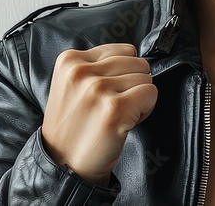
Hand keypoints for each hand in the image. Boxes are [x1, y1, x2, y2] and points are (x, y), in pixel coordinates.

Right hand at [41, 43, 157, 185]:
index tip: (109, 92)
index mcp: (69, 60)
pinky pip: (150, 93)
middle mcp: (81, 71)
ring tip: (116, 114)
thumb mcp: (71, 84)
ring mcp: (97, 88)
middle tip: (112, 106)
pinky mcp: (115, 108)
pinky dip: (146, 109)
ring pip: (145, 77)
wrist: (64, 165)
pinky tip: (126, 122)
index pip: (123, 50)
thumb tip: (133, 56)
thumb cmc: (73, 126)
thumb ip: (95, 65)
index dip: (123, 72)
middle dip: (132, 84)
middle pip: (136, 62)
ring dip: (138, 98)